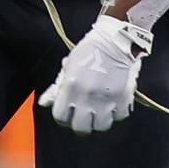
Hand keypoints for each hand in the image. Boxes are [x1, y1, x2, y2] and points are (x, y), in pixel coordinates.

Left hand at [39, 13, 153, 134]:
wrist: (115, 40)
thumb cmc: (90, 51)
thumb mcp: (69, 66)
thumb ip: (57, 87)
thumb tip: (45, 102)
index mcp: (70, 86)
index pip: (60, 116)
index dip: (63, 118)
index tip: (68, 115)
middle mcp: (87, 95)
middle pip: (81, 127)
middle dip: (81, 124)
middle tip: (84, 117)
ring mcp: (106, 98)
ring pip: (102, 126)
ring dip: (100, 120)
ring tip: (100, 111)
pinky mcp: (123, 98)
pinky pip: (119, 116)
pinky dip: (117, 113)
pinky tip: (114, 103)